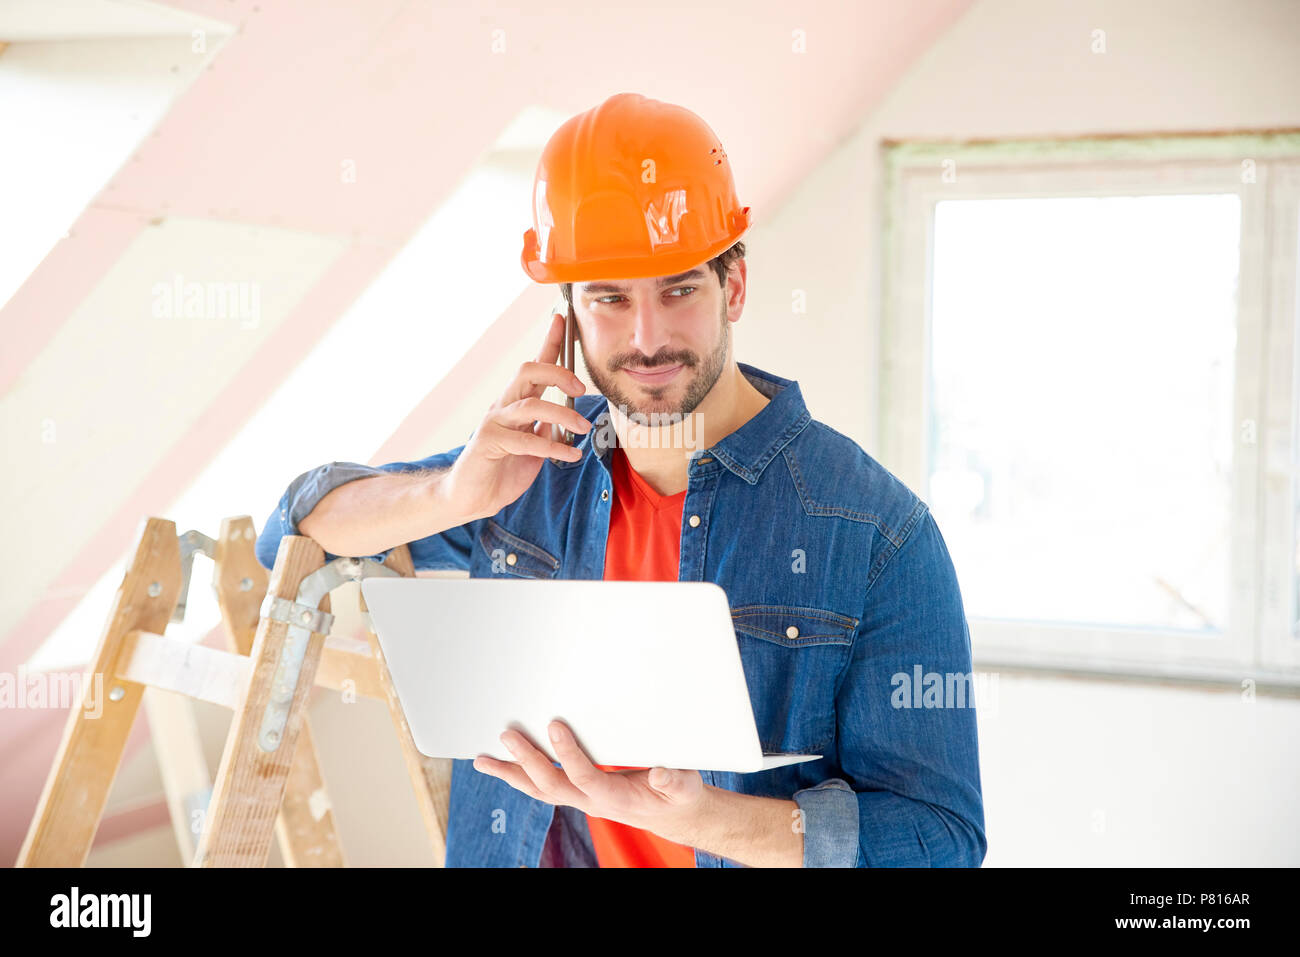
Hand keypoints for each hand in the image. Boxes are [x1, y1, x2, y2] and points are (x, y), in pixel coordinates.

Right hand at [439, 312, 591, 521]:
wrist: (469, 498)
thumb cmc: (500, 470)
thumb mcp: (532, 447)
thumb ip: (546, 430)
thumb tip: (566, 418)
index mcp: (515, 403)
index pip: (534, 366)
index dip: (549, 342)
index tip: (563, 319)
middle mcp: (503, 406)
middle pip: (528, 371)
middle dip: (558, 372)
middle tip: (581, 388)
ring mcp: (494, 423)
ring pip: (530, 404)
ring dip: (562, 413)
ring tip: (582, 428)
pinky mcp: (488, 443)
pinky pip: (524, 439)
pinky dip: (552, 446)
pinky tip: (570, 455)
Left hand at [473, 720, 708, 843]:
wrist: (672, 814)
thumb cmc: (677, 794)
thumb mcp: (685, 787)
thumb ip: (675, 782)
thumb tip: (662, 774)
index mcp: (616, 798)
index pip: (586, 777)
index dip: (569, 754)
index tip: (555, 726)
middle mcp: (591, 801)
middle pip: (552, 785)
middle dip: (527, 761)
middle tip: (507, 735)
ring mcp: (581, 798)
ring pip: (539, 789)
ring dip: (510, 774)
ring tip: (482, 760)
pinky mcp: (577, 792)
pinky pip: (542, 786)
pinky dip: (518, 775)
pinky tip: (501, 764)